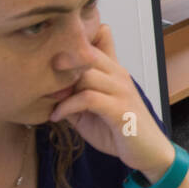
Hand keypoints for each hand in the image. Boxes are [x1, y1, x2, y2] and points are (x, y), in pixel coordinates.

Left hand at [48, 24, 174, 178]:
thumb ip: (73, 95)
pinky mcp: (120, 109)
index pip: (101, 35)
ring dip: (63, 86)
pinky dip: (67, 106)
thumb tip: (46, 89)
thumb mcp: (91, 111)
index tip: (51, 48)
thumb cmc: (118, 130)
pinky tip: (56, 116)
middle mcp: (118, 75)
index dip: (77, 36)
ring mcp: (121, 90)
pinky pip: (88, 98)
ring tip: (50, 99)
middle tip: (40, 73)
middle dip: (62, 58)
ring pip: (87, 74)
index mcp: (113, 70)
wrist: (148, 152)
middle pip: (88, 51)